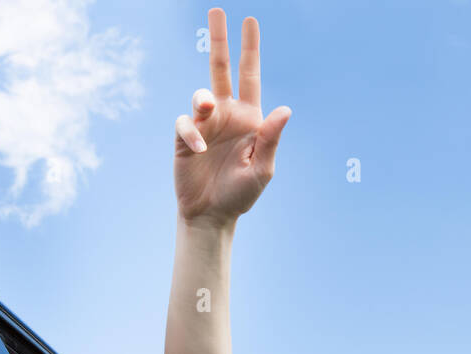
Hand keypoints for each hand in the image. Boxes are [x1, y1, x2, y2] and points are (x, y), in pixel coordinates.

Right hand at [173, 8, 291, 226]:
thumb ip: (271, 138)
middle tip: (217, 10)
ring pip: (200, 94)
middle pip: (221, 70)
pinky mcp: (185, 137)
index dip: (250, 49)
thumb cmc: (240, 195)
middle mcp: (226, 115)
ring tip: (206, 107)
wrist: (211, 216)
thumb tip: (286, 108)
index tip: (250, 20)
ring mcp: (205, 124)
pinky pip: (185, 122)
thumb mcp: (262, 169)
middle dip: (220, 40)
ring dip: (203, 98)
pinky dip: (192, 132)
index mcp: (249, 118)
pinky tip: (200, 148)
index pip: (250, 76)